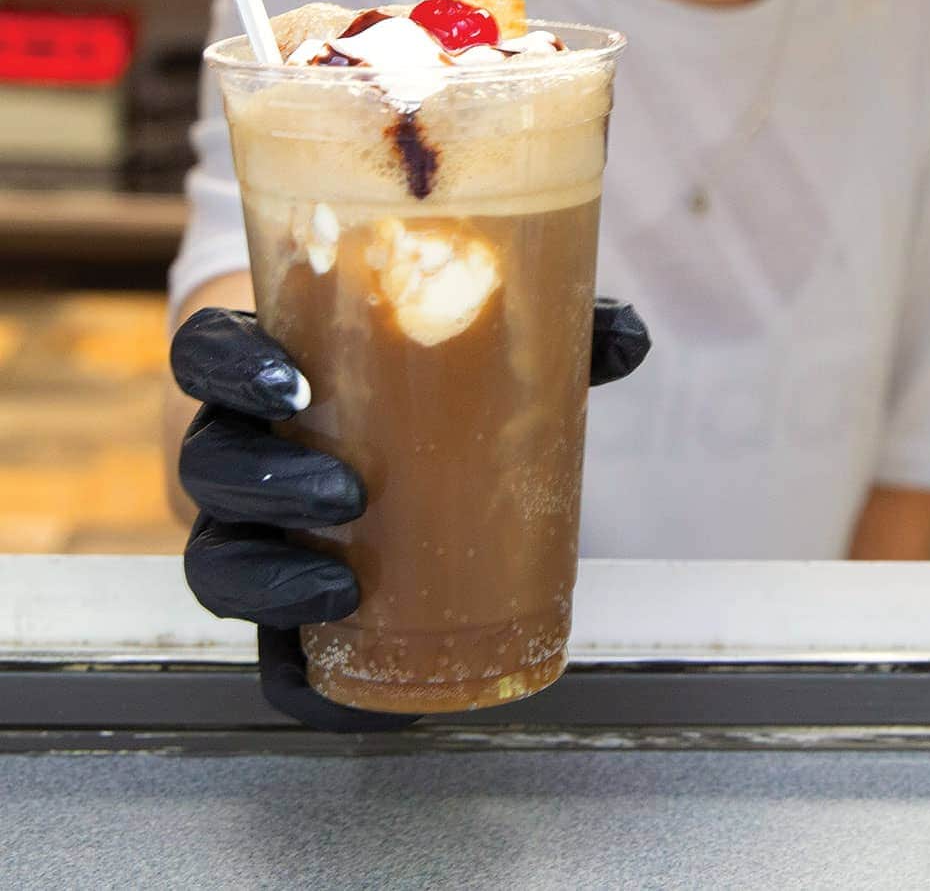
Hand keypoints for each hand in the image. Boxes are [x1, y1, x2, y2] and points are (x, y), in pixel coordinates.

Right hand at [171, 299, 649, 730]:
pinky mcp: (271, 609)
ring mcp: (245, 532)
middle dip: (265, 482)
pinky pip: (261, 656)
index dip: (231, 369)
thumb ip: (543, 332)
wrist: (357, 444)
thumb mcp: (464, 349)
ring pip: (212, 561)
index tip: (295, 386)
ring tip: (340, 586)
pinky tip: (346, 689)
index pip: (207, 355)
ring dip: (267, 576)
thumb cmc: (409, 382)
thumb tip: (629, 333)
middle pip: (207, 465)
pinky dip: (293, 678)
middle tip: (348, 493)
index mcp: (269, 371)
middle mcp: (237, 448)